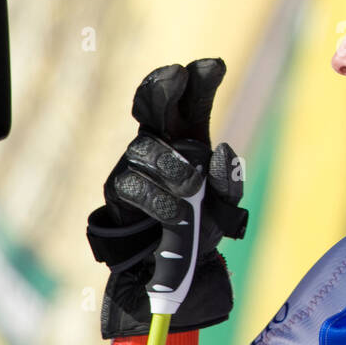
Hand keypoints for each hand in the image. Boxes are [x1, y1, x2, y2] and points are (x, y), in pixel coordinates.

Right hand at [87, 60, 247, 337]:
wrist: (174, 278)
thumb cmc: (200, 233)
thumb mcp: (224, 207)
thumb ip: (227, 179)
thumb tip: (220, 148)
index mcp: (190, 142)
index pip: (191, 103)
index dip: (199, 81)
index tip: (213, 66)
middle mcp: (160, 146)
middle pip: (152, 103)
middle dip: (163, 87)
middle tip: (177, 76)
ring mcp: (134, 166)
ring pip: (145, 147)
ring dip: (172, 166)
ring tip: (190, 188)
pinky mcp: (117, 193)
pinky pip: (134, 185)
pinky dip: (159, 199)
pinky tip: (175, 214)